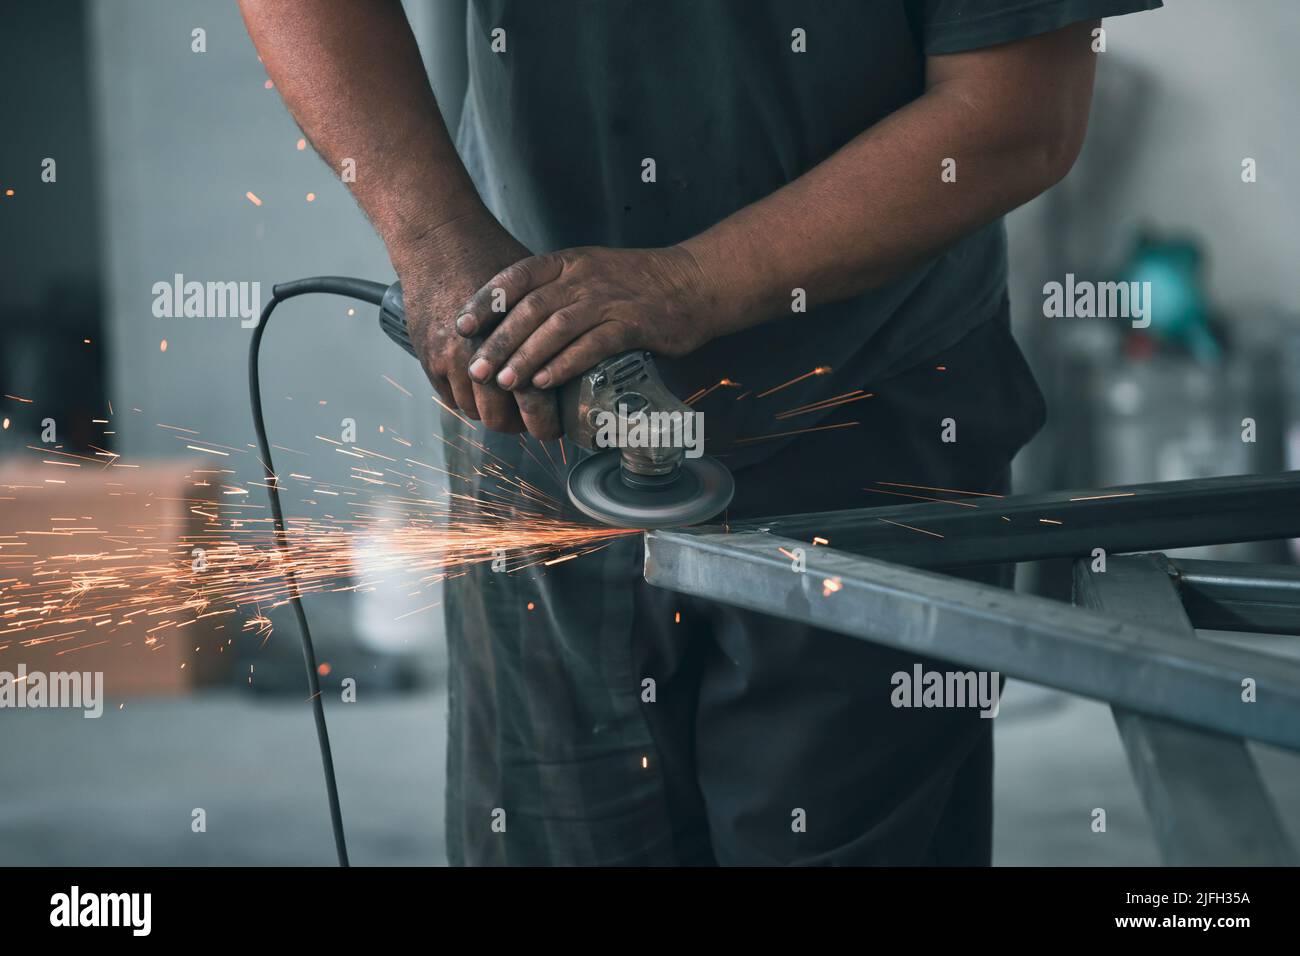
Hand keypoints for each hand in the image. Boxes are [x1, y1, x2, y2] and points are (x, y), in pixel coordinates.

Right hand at [393, 219, 561, 437]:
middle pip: (501, 417)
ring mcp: (451, 359)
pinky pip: (450, 398)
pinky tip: (480, 392)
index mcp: (515, 340)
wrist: (439, 239)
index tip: (555, 428)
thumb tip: (579, 356)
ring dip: (491, 413)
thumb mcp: (534, 289)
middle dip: (519, 425)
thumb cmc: (490, 256)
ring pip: (475, 411)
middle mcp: (481, 354)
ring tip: (506, 408)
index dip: (546, 422)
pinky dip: (466, 399)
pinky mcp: (429, 358)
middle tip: (532, 425)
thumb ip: (551, 326)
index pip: (534, 400)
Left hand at [453, 245, 717, 390]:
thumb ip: (554, 292)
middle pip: (530, 309)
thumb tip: (512, 325)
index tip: (461, 327)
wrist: (694, 283)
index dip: (485, 302)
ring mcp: (608, 300)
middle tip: (476, 369)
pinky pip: (591, 345)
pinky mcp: (632, 324)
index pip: (515, 277)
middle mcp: (583, 278)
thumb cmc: (638, 285)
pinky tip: (545, 381)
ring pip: (555, 328)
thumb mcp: (590, 273)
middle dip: (498, 341)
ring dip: (525, 357)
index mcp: (568, 263)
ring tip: (505, 382)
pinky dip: (565, 364)